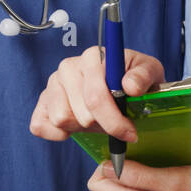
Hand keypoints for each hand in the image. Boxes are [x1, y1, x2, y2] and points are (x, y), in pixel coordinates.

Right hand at [29, 46, 164, 141]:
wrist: (121, 84)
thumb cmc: (134, 76)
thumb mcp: (150, 71)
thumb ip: (143, 76)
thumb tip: (130, 86)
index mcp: (93, 57)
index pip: (96, 97)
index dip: (114, 120)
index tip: (130, 132)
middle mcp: (69, 67)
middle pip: (82, 113)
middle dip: (102, 125)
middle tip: (116, 122)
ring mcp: (53, 84)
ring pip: (62, 120)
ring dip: (83, 127)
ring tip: (97, 119)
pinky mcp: (42, 101)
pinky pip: (41, 126)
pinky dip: (59, 134)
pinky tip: (76, 126)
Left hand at [88, 161, 190, 190]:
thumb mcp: (176, 180)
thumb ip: (141, 176)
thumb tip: (108, 166)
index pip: (97, 184)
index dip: (106, 162)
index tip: (124, 149)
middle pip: (106, 189)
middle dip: (115, 169)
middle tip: (138, 154)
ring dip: (127, 176)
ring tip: (147, 162)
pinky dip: (139, 183)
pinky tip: (157, 174)